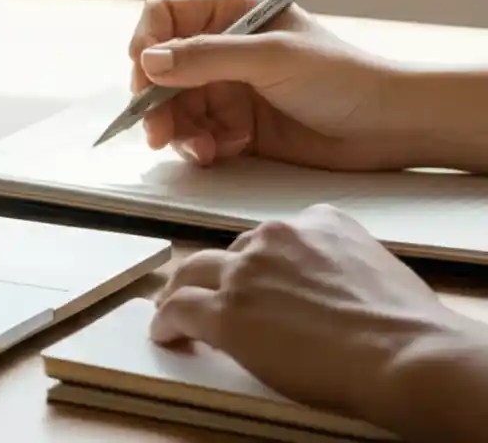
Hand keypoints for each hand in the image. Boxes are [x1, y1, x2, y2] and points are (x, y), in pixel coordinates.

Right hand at [129, 0, 401, 170]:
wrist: (387, 126)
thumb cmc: (343, 77)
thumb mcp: (271, 58)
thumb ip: (206, 58)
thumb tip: (149, 62)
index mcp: (232, 12)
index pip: (164, 16)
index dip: (147, 43)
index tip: (145, 76)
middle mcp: (223, 47)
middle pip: (160, 69)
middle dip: (156, 100)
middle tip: (155, 130)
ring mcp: (228, 87)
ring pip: (173, 107)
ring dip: (178, 130)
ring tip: (199, 148)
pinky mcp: (235, 124)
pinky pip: (195, 134)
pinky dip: (199, 146)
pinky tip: (220, 152)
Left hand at [150, 204, 479, 430]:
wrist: (404, 352)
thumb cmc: (406, 326)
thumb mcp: (375, 267)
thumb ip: (338, 265)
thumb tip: (328, 288)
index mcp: (318, 222)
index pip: (271, 238)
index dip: (257, 263)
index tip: (252, 280)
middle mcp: (276, 236)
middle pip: (229, 252)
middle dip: (217, 274)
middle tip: (205, 291)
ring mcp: (247, 272)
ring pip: (193, 272)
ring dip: (181, 291)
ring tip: (172, 308)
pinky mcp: (226, 311)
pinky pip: (179, 310)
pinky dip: (167, 322)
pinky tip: (166, 333)